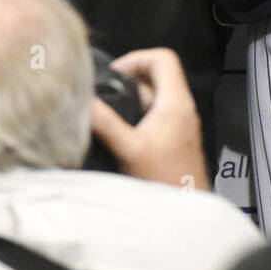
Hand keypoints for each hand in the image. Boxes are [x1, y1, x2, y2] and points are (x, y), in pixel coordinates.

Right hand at [89, 47, 209, 190]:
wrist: (187, 211)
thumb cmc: (165, 180)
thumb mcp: (129, 150)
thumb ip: (105, 123)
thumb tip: (83, 101)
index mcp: (176, 101)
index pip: (163, 58)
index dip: (137, 58)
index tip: (115, 73)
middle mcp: (183, 107)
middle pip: (159, 74)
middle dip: (131, 78)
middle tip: (108, 90)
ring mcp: (182, 122)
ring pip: (158, 95)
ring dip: (134, 97)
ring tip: (111, 108)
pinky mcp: (178, 138)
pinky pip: (159, 112)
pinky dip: (141, 113)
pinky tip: (123, 130)